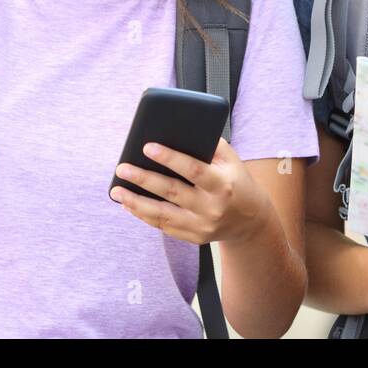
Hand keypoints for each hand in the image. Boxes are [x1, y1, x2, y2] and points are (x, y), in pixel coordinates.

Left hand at [110, 138, 268, 245]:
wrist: (251, 220)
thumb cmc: (236, 181)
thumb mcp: (231, 160)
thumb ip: (209, 145)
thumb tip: (178, 130)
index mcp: (222, 184)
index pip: (193, 170)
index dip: (170, 158)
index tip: (147, 147)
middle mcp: (212, 208)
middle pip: (172, 192)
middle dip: (143, 179)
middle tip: (122, 168)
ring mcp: (202, 226)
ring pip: (162, 214)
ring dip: (135, 202)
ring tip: (116, 190)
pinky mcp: (193, 237)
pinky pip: (163, 226)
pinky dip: (144, 215)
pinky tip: (129, 204)